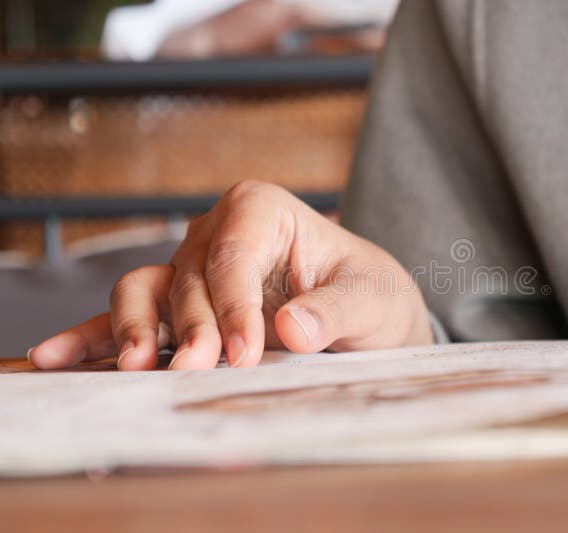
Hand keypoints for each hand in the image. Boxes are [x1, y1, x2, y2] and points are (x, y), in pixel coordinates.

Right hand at [28, 181, 432, 370]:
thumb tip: (293, 328)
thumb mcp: (371, 300)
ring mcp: (190, 268)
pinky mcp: (178, 306)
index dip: (233, 303)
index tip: (246, 351)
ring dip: (137, 330)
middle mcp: (217, 233)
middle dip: (194, 326)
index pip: (235, 254)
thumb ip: (336, 311)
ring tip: (138, 368)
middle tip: (201, 369)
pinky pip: (132, 316)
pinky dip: (96, 336)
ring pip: (145, 290)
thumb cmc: (367, 294)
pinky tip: (58, 357)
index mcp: (262, 210)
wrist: (361, 310)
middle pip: (189, 277)